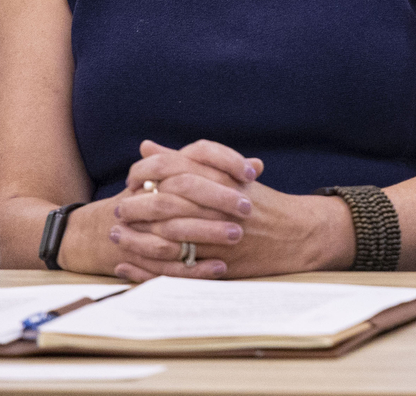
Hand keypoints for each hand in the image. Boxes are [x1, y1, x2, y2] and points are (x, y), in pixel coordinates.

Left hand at [115, 141, 354, 279]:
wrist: (298, 234)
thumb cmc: (261, 203)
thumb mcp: (229, 174)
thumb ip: (186, 160)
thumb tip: (147, 146)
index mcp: (223, 179)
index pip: (175, 170)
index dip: (147, 174)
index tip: (131, 180)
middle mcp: (220, 205)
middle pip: (167, 202)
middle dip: (137, 207)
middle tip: (118, 210)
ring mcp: (219, 236)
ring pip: (168, 237)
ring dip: (137, 238)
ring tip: (117, 235)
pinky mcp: (218, 264)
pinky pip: (175, 269)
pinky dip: (146, 269)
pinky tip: (126, 265)